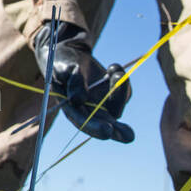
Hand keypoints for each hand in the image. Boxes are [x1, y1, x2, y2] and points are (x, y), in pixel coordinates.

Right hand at [33, 21, 133, 142]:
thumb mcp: (62, 68)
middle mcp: (88, 110)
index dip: (95, 127)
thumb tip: (79, 99)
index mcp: (71, 108)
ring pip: (118, 106)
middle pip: (104, 125)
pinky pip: (124, 91)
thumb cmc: (61, 63)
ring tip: (112, 69)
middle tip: (129, 136)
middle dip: (117, 130)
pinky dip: (121, 79)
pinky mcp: (112, 93)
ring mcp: (102, 103)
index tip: (107, 130)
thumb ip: (71, 81)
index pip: (83, 122)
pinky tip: (111, 67)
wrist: (69, 55)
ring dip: (120, 90)